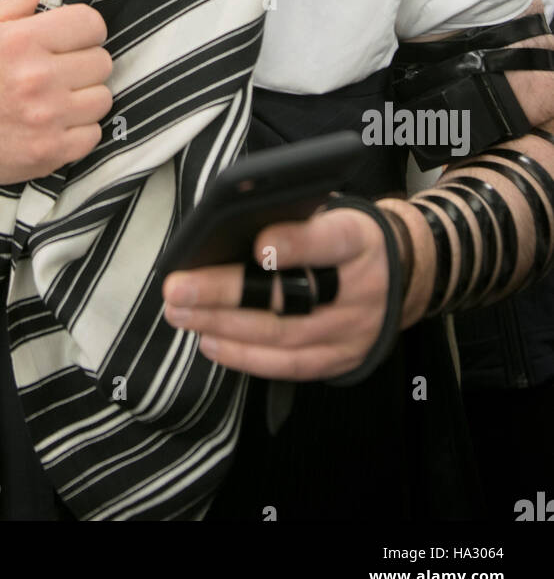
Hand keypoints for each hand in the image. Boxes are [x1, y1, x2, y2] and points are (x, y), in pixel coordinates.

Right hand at [0, 0, 112, 189]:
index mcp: (24, 40)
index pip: (92, 24)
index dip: (84, 32)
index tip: (70, 41)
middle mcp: (38, 78)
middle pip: (102, 62)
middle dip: (84, 65)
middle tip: (60, 71)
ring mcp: (47, 118)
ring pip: (103, 97)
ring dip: (85, 98)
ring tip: (58, 98)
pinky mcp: (51, 151)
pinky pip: (94, 133)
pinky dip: (79, 130)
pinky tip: (56, 123)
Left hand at [162, 207, 389, 380]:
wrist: (399, 276)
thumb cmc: (345, 237)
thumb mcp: (333, 213)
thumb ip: (293, 218)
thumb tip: (228, 227)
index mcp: (359, 240)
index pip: (330, 241)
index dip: (295, 244)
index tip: (257, 244)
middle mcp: (359, 289)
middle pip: (289, 295)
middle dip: (225, 292)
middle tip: (179, 287)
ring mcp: (350, 330)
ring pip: (281, 334)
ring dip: (222, 326)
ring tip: (181, 313)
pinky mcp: (340, 360)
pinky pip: (287, 365)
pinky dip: (244, 356)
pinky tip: (210, 341)